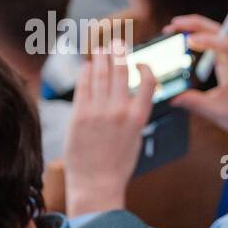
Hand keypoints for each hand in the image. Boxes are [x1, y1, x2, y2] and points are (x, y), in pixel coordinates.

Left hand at [63, 48, 154, 215]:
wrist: (96, 184)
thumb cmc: (117, 165)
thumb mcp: (135, 138)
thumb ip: (134, 114)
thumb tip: (130, 94)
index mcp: (139, 117)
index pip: (148, 80)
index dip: (144, 66)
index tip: (139, 61)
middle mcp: (120, 111)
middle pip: (121, 71)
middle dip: (119, 52)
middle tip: (117, 42)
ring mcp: (98, 112)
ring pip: (101, 74)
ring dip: (102, 58)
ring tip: (101, 49)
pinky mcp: (79, 115)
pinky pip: (83, 86)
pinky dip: (86, 72)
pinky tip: (88, 67)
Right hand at [165, 15, 227, 139]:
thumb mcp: (217, 111)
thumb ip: (195, 103)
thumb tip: (173, 98)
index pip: (226, 47)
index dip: (208, 41)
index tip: (189, 41)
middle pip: (218, 31)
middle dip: (195, 24)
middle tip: (173, 24)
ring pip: (214, 31)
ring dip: (194, 27)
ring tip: (173, 28)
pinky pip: (212, 39)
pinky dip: (197, 35)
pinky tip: (182, 37)